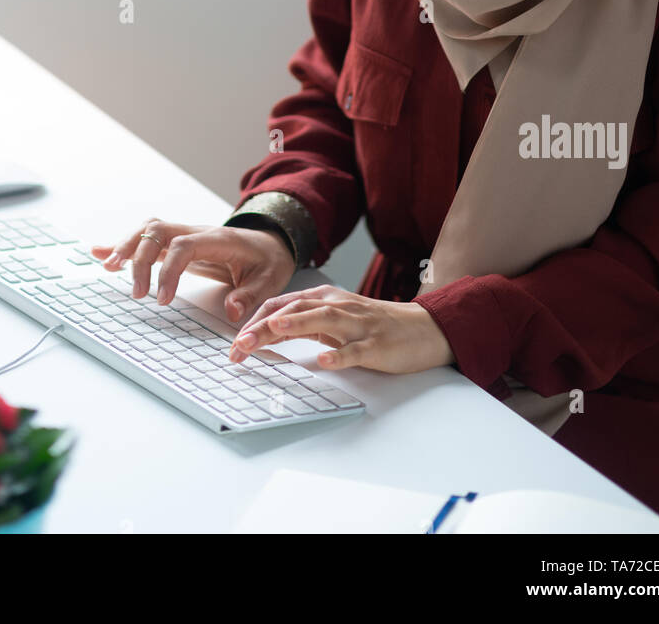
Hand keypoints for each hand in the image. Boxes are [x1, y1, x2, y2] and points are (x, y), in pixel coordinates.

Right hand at [91, 219, 295, 324]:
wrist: (269, 242)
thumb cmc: (267, 261)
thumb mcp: (270, 280)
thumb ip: (252, 295)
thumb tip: (233, 311)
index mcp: (218, 239)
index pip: (183, 246)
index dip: (168, 270)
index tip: (162, 300)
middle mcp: (196, 232)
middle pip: (158, 231)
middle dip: (140, 259)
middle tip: (138, 294)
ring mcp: (184, 235)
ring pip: (148, 230)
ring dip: (126, 246)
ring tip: (108, 268)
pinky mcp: (176, 244)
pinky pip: (146, 238)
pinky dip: (122, 244)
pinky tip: (100, 252)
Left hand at [228, 285, 455, 374]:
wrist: (423, 328)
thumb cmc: (374, 325)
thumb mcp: (334, 320)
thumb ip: (303, 323)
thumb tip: (266, 333)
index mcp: (325, 299)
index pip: (283, 304)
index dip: (256, 321)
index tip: (235, 343)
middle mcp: (339, 306)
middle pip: (297, 310)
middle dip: (265, 326)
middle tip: (240, 344)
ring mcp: (358, 325)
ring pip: (325, 320)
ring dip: (298, 323)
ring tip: (274, 329)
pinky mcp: (376, 345)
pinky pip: (356, 349)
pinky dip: (340, 353)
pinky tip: (325, 359)